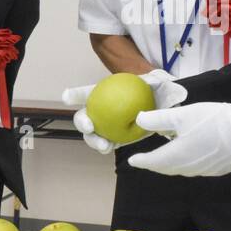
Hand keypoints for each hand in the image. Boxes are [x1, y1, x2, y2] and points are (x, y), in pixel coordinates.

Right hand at [62, 69, 188, 153]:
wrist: (163, 106)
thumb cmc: (158, 90)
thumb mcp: (160, 81)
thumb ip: (160, 81)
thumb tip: (164, 84)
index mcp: (106, 92)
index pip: (88, 92)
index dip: (76, 94)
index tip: (66, 97)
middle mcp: (101, 109)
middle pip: (84, 115)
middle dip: (81, 121)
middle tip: (89, 126)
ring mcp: (106, 125)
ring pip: (92, 134)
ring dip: (93, 140)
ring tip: (103, 146)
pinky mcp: (115, 138)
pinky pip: (106, 143)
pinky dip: (106, 146)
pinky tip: (108, 148)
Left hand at [126, 102, 230, 175]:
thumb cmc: (214, 122)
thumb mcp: (182, 115)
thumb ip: (158, 119)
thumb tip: (139, 120)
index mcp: (176, 156)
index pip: (152, 161)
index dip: (141, 160)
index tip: (133, 160)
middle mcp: (187, 168)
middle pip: (166, 167)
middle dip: (154, 164)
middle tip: (147, 159)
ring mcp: (203, 171)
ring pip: (180, 169)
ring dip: (170, 163)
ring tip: (165, 155)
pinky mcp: (217, 170)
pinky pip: (195, 168)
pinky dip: (186, 162)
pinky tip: (189, 154)